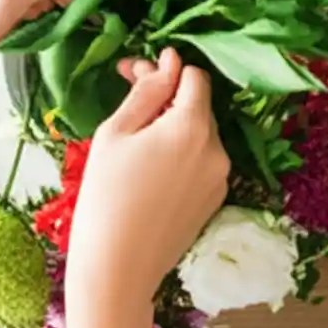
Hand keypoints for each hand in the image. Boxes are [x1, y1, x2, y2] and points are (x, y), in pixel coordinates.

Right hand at [67, 48, 230, 302]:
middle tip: (128, 104)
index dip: (166, 70)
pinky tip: (150, 173)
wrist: (118, 267)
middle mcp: (217, 149)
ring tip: (134, 146)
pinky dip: (182, 156)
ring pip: (201, 134)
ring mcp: (221, 176)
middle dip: (168, 99)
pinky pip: (202, 162)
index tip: (135, 74)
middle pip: (199, 105)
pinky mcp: (216, 199)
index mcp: (193, 127)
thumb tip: (169, 61)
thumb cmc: (105, 196)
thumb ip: (147, 91)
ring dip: (174, 128)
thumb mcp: (116, 133)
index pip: (195, 77)